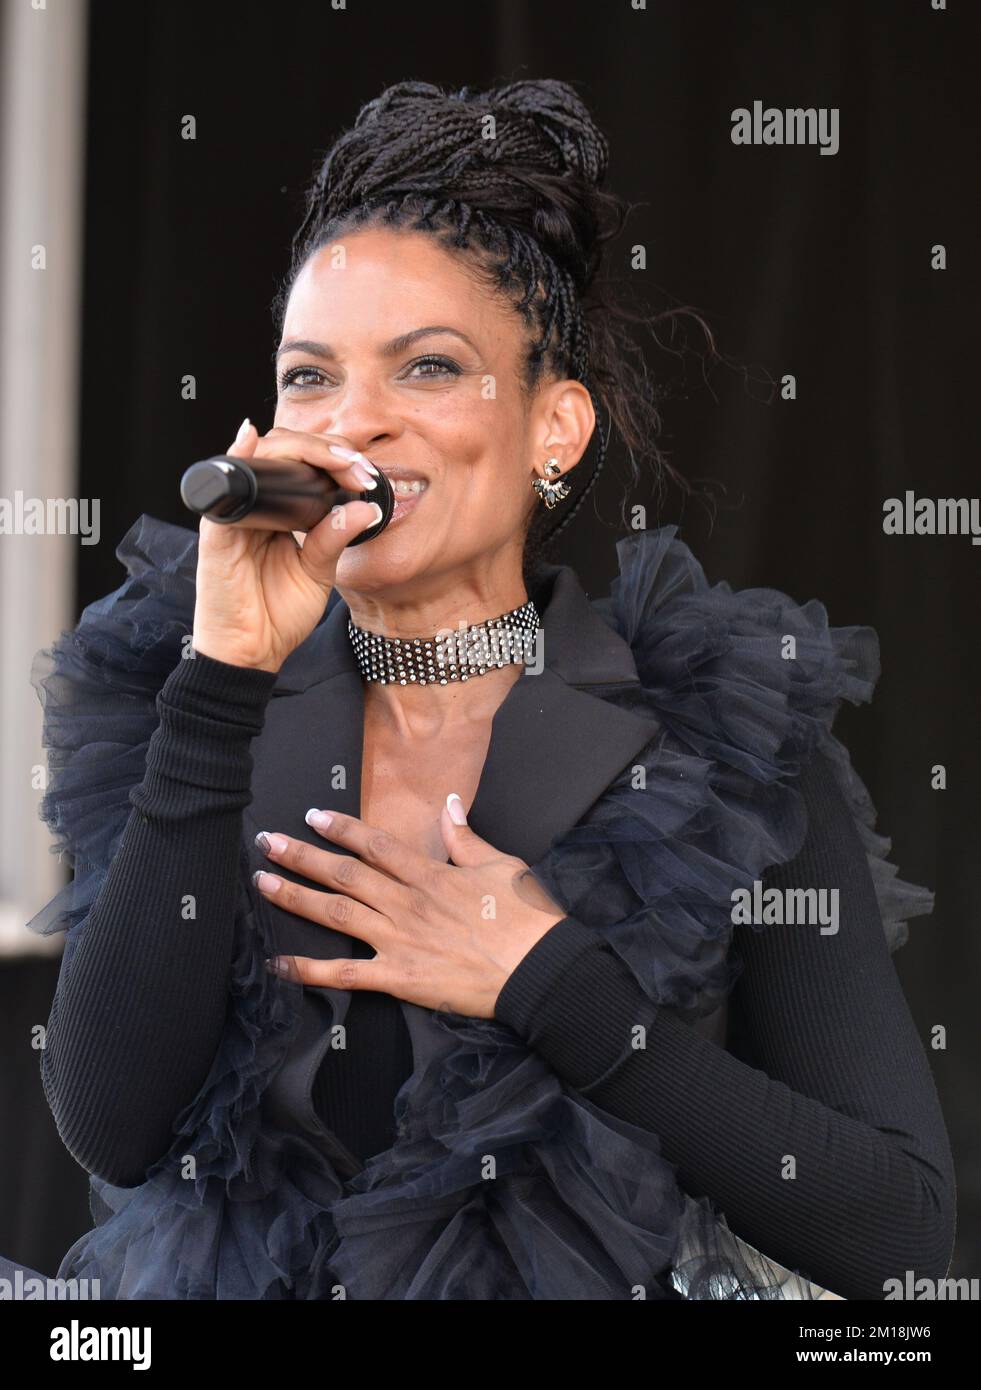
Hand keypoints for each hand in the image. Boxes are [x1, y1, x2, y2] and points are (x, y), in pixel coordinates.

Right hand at [191, 421, 382, 672]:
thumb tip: (364, 508)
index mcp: (278, 512)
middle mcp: (255, 507)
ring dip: (300, 451)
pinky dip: (235, 458)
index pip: (302, 466)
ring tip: (337, 460)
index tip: (367, 475)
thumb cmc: (276, 614)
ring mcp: (234, 515)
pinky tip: (251, 440)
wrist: (251, 653)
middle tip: (357, 468)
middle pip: (283, 452)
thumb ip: (333, 537)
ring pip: (259, 459)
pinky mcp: (216, 532)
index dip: (334, 460)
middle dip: (326, 452)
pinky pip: (222, 488)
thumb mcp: (317, 572)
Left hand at [251, 796, 566, 1018]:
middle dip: (302, 855)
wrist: (539, 970)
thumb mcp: (501, 865)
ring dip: (296, 897)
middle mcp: (406, 903)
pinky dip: (308, 970)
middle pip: (344, 874)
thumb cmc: (526, 918)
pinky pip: (344, 975)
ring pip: (336, 914)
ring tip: (263, 883)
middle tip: (267, 840)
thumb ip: (465, 837)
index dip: (341, 828)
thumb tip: (450, 804)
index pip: (375, 844)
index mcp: (430, 875)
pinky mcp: (399, 978)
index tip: (312, 816)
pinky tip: (278, 963)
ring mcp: (399, 941)